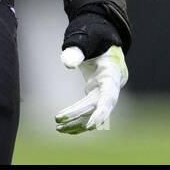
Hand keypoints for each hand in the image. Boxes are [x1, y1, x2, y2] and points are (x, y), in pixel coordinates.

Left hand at [55, 12, 128, 133]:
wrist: (105, 44)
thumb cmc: (96, 41)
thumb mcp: (87, 40)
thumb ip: (77, 49)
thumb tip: (68, 64)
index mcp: (112, 74)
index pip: (108, 98)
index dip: (101, 113)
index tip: (91, 127)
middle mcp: (110, 88)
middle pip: (95, 107)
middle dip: (78, 116)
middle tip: (58, 122)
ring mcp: (103, 94)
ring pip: (91, 114)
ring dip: (76, 124)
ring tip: (58, 129)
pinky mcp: (96, 98)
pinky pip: (88, 114)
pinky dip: (77, 122)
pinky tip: (64, 129)